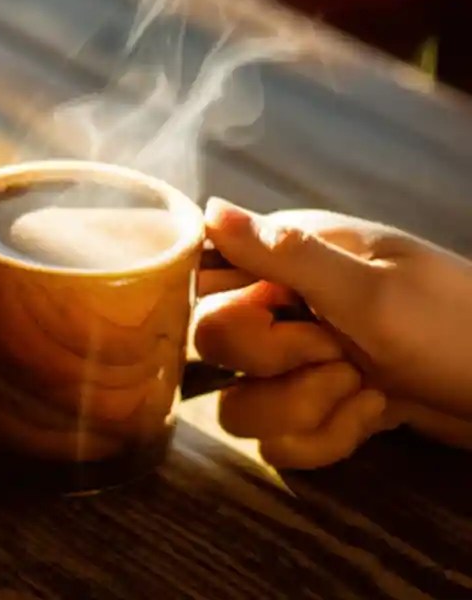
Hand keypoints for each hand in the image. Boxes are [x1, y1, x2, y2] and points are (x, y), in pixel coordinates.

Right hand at [195, 199, 471, 468]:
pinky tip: (373, 417)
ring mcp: (301, 362)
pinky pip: (277, 441)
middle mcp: (287, 306)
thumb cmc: (457, 329)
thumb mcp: (371, 291)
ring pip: (237, 404)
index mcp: (293, 258)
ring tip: (362, 393)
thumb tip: (208, 208)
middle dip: (271, 363)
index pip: (203, 275)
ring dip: (300, 411)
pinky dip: (325, 439)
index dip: (225, 304)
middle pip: (211, 344)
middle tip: (336, 354)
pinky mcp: (318, 408)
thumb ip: (283, 255)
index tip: (275, 313)